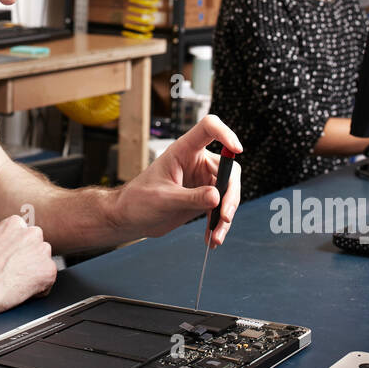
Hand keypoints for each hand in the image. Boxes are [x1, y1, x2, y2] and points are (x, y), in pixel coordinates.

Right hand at [0, 214, 56, 314]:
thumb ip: (5, 243)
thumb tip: (10, 253)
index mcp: (15, 223)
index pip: (26, 237)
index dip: (18, 252)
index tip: (10, 261)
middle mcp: (32, 233)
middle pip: (38, 249)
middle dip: (29, 261)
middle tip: (13, 273)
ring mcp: (42, 251)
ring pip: (43, 265)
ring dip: (34, 274)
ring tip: (14, 283)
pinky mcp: (48, 271)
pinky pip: (47, 284)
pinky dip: (37, 291)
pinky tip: (20, 292)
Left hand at [112, 115, 242, 248]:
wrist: (131, 218)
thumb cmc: (139, 200)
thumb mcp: (164, 199)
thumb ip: (190, 198)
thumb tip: (217, 197)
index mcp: (184, 150)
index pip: (209, 128)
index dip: (226, 133)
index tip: (237, 149)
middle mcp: (197, 162)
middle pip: (228, 169)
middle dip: (230, 194)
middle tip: (224, 217)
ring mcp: (202, 180)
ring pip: (228, 192)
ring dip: (226, 215)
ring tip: (216, 237)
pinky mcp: (204, 198)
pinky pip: (221, 207)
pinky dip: (219, 223)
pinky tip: (213, 239)